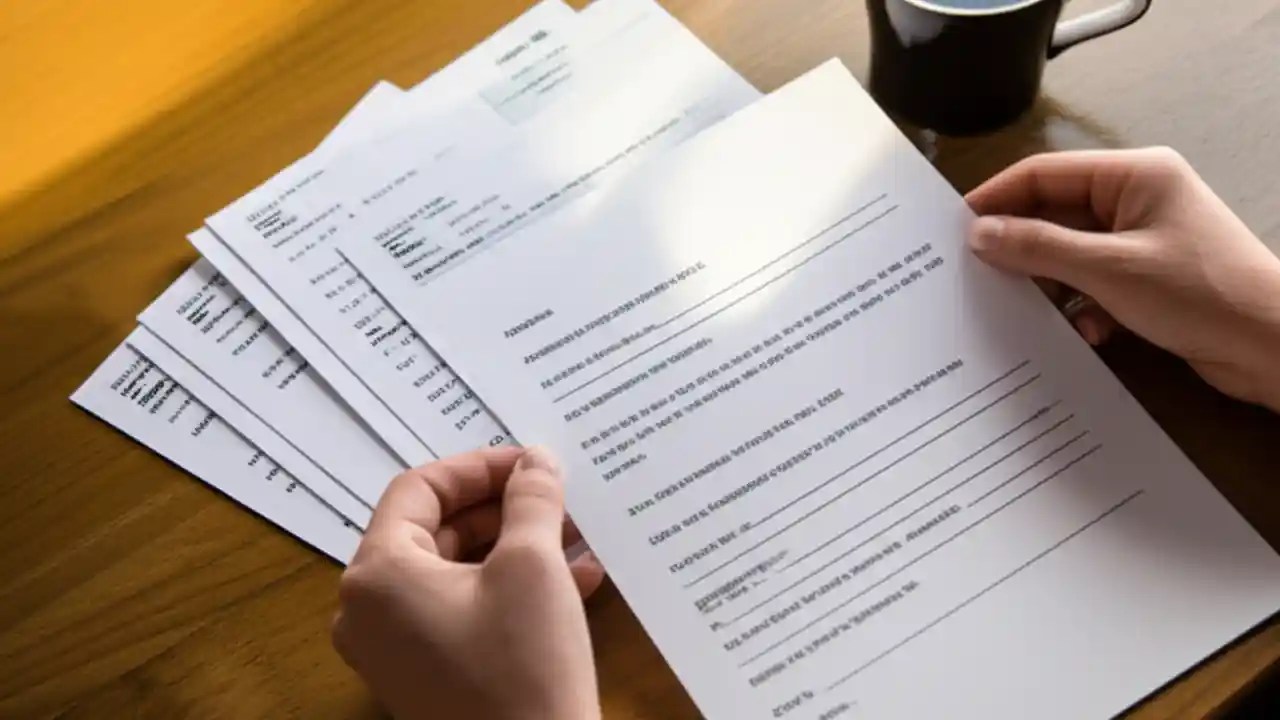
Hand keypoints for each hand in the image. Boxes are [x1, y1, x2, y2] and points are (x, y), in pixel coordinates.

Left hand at [332, 446, 605, 719]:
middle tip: (558, 494)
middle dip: (503, 508)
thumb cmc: (524, 669)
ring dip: (516, 546)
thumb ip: (532, 500)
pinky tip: (576, 580)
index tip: (532, 462)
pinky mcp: (427, 674)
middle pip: (436, 530)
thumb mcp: (533, 568)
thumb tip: (536, 461)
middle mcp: (371, 609)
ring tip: (576, 533)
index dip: (479, 467)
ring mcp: (396, 647)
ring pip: (456, 571)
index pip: (419, 490)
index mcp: (377, 574)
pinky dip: (511, 588)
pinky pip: (463, 610)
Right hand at [966, 147, 1279, 411]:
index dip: (997, 197)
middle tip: (971, 273)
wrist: (1275, 347)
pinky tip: (1080, 332)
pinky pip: (1095, 284)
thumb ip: (1039, 248)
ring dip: (1050, 283)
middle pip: (1056, 214)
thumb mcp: (1109, 269)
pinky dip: (1081, 307)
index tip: (953, 228)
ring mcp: (1145, 240)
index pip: (1047, 174)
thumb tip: (980, 234)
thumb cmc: (1198, 294)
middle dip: (1019, 246)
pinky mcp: (1151, 279)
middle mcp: (1138, 199)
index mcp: (1134, 175)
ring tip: (1017, 309)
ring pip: (1072, 254)